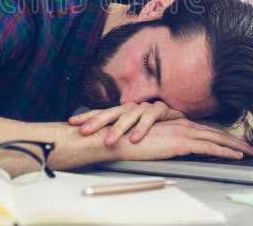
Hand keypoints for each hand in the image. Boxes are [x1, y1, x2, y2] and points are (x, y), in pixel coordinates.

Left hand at [69, 101, 185, 144]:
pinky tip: (135, 138)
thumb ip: (117, 135)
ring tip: (109, 141)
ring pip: (129, 115)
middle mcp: (132, 107)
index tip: (71, 122)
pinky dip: (142, 128)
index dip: (87, 116)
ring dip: (118, 128)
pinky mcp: (162, 109)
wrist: (181, 124)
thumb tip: (92, 144)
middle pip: (111, 112)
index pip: (101, 112)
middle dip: (96, 121)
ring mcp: (146, 107)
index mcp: (122, 112)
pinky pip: (151, 117)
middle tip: (84, 131)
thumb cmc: (154, 130)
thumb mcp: (132, 132)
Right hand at [110, 118, 252, 160]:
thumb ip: (167, 139)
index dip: (223, 136)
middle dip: (237, 140)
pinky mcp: (182, 142)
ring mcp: (184, 132)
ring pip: (218, 138)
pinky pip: (209, 147)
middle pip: (217, 132)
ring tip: (251, 151)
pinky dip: (225, 150)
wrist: (120, 138)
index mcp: (178, 123)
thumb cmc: (132, 140)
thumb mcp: (154, 138)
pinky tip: (236, 155)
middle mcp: (184, 124)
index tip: (236, 142)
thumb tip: (177, 147)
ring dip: (237, 145)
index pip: (207, 130)